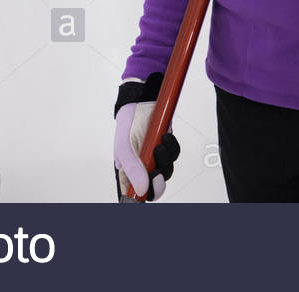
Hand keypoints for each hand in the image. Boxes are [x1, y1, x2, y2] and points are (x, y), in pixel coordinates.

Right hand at [114, 72, 179, 200]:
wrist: (142, 99)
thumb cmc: (128, 122)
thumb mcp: (125, 147)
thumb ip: (133, 169)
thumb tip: (141, 192)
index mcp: (127, 169)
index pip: (133, 193)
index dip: (139, 199)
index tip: (143, 197)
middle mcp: (141, 166)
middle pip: (153, 187)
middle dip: (157, 182)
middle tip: (157, 174)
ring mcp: (154, 156)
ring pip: (166, 171)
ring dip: (165, 160)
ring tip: (158, 145)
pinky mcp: (165, 146)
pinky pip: (173, 154)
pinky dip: (171, 147)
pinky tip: (165, 137)